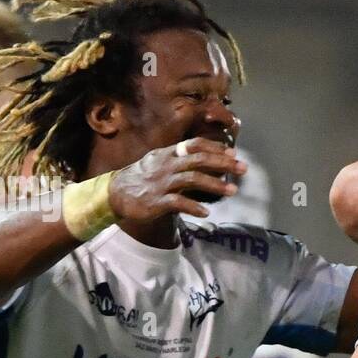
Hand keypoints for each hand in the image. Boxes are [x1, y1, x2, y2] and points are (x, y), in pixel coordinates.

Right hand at [107, 138, 245, 224]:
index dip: (215, 148)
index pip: (194, 145)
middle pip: (198, 160)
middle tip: (243, 168)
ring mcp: (162, 183)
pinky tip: (206, 212)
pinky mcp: (157, 201)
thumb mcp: (158, 161)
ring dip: (215, 185)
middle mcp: (166, 165)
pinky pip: (178, 203)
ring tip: (233, 191)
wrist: (115, 194)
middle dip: (223, 163)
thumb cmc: (142, 178)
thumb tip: (206, 158)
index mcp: (168, 154)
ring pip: (192, 180)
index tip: (233, 153)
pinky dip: (193, 207)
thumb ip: (180, 159)